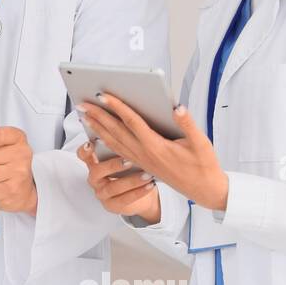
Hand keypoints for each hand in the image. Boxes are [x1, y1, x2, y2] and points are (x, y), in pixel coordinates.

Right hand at [76, 143, 160, 222]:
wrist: (142, 196)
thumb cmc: (132, 173)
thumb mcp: (126, 158)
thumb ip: (123, 148)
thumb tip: (131, 134)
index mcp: (95, 164)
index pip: (83, 156)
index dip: (84, 150)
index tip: (91, 144)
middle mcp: (96, 179)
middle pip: (97, 171)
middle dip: (113, 166)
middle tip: (129, 161)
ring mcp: (102, 193)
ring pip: (113, 187)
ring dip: (132, 181)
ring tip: (147, 175)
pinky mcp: (112, 205)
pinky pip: (124, 199)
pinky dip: (138, 192)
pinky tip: (149, 186)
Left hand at [77, 93, 228, 211]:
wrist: (203, 190)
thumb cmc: (203, 165)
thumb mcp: (201, 143)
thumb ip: (188, 124)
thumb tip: (177, 107)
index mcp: (156, 146)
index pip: (132, 122)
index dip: (117, 107)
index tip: (103, 95)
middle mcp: (144, 154)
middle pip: (116, 131)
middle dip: (98, 116)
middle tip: (82, 103)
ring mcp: (141, 160)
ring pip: (114, 142)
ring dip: (97, 128)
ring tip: (85, 115)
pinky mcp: (142, 164)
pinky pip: (118, 150)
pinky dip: (106, 140)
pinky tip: (98, 134)